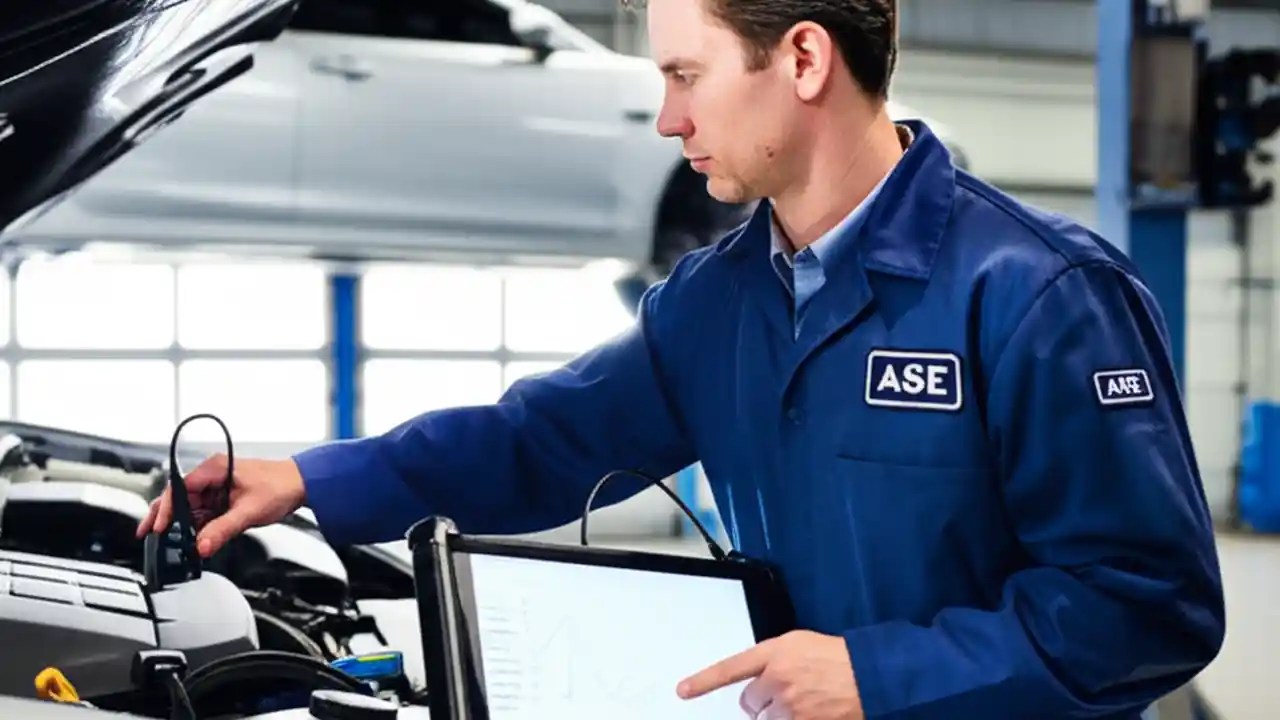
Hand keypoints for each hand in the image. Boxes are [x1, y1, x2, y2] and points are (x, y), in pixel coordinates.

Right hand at [134, 453, 305, 557]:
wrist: (302, 484)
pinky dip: (195, 525)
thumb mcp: (249, 511)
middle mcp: (213, 476)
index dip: (166, 509)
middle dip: (164, 517)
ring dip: (180, 524)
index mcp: (215, 469)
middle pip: (179, 497)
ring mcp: (217, 487)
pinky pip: (203, 512)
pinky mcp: (224, 498)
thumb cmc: (281, 486)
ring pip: (189, 506)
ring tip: (167, 542)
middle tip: (149, 535)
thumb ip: (223, 529)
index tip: (159, 528)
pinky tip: (190, 538)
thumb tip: (201, 546)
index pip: (179, 488)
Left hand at [677, 630, 862, 719]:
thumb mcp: (799, 644)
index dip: (703, 682)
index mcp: (775, 653)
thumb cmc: (837, 658)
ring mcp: (790, 706)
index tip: (683, 691)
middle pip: (748, 702)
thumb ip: (772, 658)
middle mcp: (778, 679)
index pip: (730, 668)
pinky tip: (806, 712)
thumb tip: (755, 677)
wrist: (870, 676)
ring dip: (778, 716)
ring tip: (803, 704)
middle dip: (762, 701)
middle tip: (786, 694)